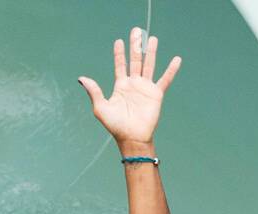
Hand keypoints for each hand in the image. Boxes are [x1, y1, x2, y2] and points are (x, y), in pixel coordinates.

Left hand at [79, 27, 180, 149]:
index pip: (120, 65)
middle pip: (135, 60)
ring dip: (151, 52)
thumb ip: (93, 91)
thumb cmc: (115, 126)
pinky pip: (165, 80)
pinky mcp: (156, 94)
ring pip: (149, 65)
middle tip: (136, 31)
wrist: (132, 138)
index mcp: (121, 86)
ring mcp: (145, 88)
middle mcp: (133, 84)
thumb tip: (81, 78)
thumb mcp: (101, 108)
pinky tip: (177, 59)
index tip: (119, 41)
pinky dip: (171, 70)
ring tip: (152, 38)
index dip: (119, 54)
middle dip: (135, 46)